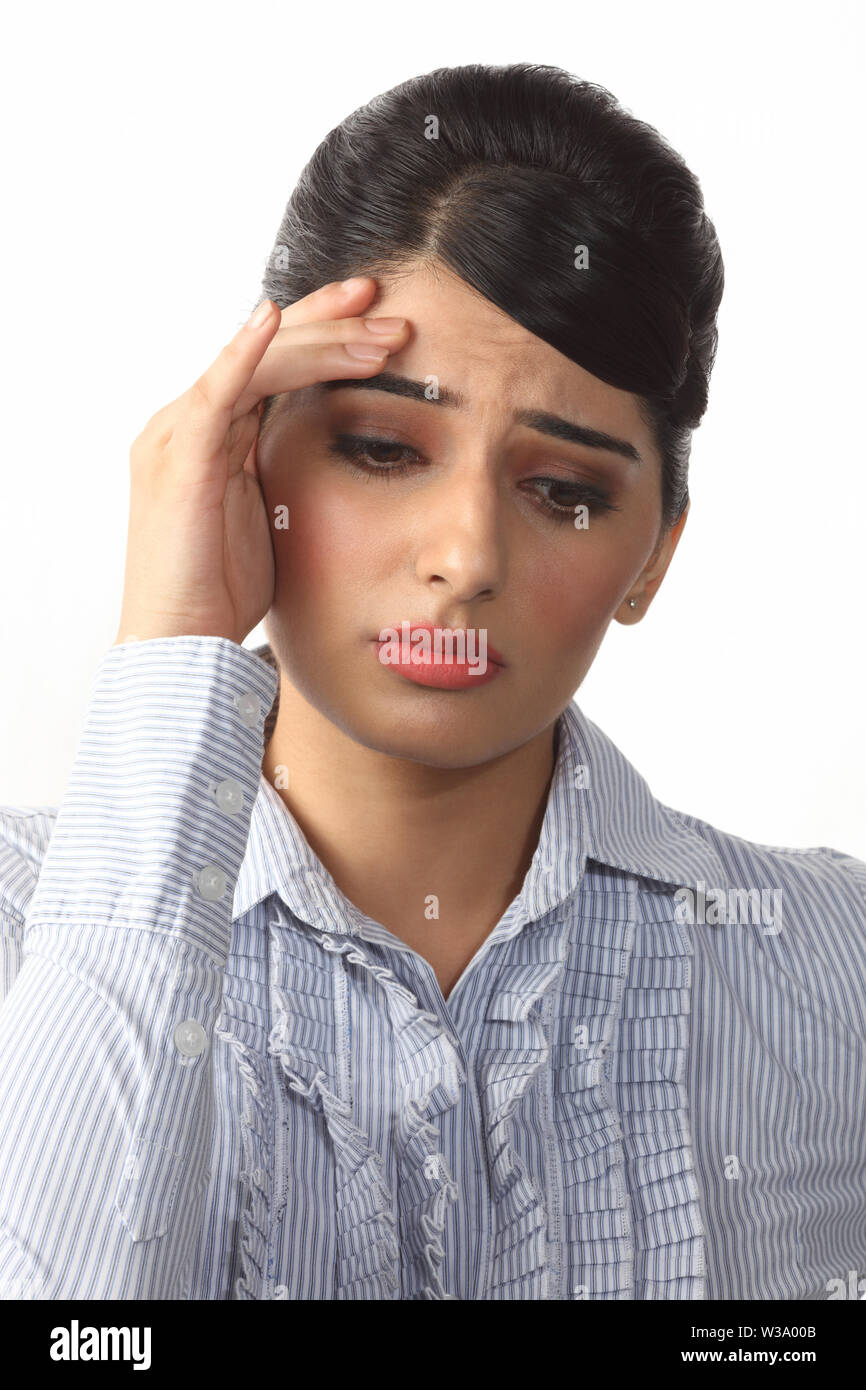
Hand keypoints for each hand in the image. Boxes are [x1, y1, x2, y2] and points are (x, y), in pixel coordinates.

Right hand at [112, 277, 408, 646]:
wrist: (179, 641)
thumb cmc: (221, 591)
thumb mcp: (267, 517)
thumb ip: (283, 473)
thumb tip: (333, 456)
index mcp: (213, 435)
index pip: (272, 365)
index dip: (322, 334)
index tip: (376, 318)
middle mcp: (190, 423)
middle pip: (267, 352)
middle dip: (332, 326)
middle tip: (389, 310)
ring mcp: (179, 435)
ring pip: (257, 364)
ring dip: (321, 344)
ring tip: (378, 334)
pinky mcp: (180, 458)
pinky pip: (215, 392)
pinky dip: (243, 353)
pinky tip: (272, 319)